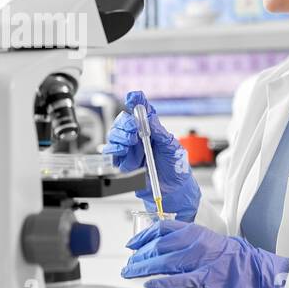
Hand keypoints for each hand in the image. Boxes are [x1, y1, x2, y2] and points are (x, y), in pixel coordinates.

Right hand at [102, 90, 201, 221]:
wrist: (173, 191)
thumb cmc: (176, 168)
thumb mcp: (173, 148)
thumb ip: (161, 133)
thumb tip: (150, 119)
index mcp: (153, 130)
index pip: (143, 111)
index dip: (136, 101)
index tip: (133, 96)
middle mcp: (139, 137)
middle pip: (124, 121)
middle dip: (126, 122)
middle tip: (134, 129)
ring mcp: (130, 149)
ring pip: (115, 134)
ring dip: (119, 135)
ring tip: (130, 141)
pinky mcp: (124, 162)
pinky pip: (112, 152)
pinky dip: (114, 148)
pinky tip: (121, 150)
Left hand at [121, 219, 288, 287]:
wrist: (252, 269)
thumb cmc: (229, 257)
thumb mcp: (205, 241)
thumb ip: (183, 243)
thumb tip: (160, 249)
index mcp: (194, 231)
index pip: (161, 228)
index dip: (143, 236)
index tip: (131, 244)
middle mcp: (194, 243)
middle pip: (158, 247)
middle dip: (139, 257)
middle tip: (128, 266)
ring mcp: (199, 260)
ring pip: (163, 263)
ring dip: (143, 269)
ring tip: (131, 274)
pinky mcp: (204, 278)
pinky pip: (178, 279)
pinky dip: (162, 282)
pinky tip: (150, 284)